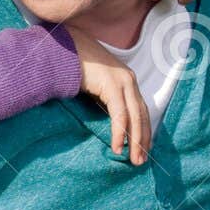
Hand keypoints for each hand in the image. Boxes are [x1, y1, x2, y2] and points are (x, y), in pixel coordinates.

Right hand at [69, 30, 150, 164]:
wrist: (65, 47)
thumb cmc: (76, 66)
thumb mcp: (95, 85)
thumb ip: (104, 99)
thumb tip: (106, 120)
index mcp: (127, 81)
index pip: (141, 110)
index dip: (143, 130)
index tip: (143, 148)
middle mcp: (129, 81)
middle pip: (142, 115)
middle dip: (143, 140)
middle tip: (140, 161)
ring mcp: (122, 82)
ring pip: (134, 117)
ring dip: (134, 141)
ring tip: (132, 159)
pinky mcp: (111, 85)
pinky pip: (119, 114)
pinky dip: (120, 132)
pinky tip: (118, 147)